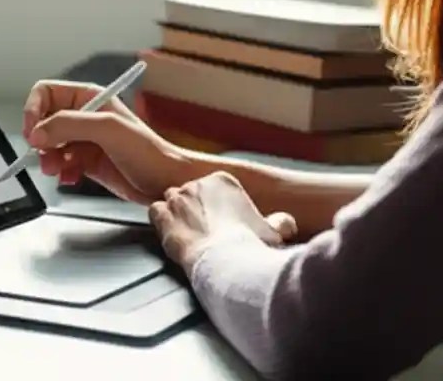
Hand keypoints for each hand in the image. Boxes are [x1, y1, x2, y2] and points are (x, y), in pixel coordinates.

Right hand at [22, 79, 187, 204]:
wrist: (166, 182)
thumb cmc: (147, 151)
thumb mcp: (107, 130)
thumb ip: (68, 125)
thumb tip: (37, 133)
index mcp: (88, 97)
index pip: (45, 93)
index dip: (34, 110)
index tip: (33, 132)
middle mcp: (83, 116)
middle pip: (43, 121)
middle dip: (40, 140)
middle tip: (45, 155)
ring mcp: (84, 139)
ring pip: (48, 145)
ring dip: (48, 159)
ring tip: (57, 170)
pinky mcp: (85, 161)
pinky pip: (60, 163)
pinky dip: (60, 172)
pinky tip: (71, 177)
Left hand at [149, 171, 297, 274]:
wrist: (227, 261)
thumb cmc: (251, 246)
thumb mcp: (274, 231)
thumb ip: (280, 222)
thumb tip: (286, 223)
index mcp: (223, 180)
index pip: (213, 187)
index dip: (217, 206)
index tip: (223, 221)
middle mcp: (196, 184)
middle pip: (191, 193)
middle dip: (196, 209)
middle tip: (205, 230)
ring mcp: (176, 199)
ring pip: (172, 201)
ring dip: (178, 214)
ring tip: (188, 233)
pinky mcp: (162, 216)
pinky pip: (155, 212)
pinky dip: (160, 221)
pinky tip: (171, 234)